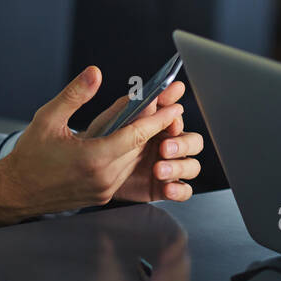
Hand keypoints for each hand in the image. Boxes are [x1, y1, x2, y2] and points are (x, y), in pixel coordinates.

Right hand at [0, 66, 189, 214]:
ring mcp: (104, 190)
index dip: (157, 120)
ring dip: (141, 141)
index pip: (135, 136)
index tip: (174, 107)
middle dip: (152, 126)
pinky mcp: (101, 197)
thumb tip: (95, 72)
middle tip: (164, 104)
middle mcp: (103, 178)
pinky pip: (123, 172)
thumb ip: (75, 95)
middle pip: (138, 147)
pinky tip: (129, 140)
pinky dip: (129, 154)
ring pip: (133, 160)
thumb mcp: (48, 118)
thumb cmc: (29, 155)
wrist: (15, 192)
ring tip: (149, 119)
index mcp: (93, 158)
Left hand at [87, 78, 202, 203]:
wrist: (86, 170)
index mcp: (158, 124)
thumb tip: (156, 90)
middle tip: (165, 148)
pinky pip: (184, 190)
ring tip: (159, 170)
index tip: (171, 123)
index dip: (177, 120)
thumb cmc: (100, 140)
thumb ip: (136, 103)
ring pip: (192, 166)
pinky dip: (180, 190)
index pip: (178, 118)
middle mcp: (167, 144)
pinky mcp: (163, 187)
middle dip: (183, 145)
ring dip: (180, 167)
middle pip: (194, 142)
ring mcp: (168, 166)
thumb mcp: (115, 119)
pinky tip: (167, 189)